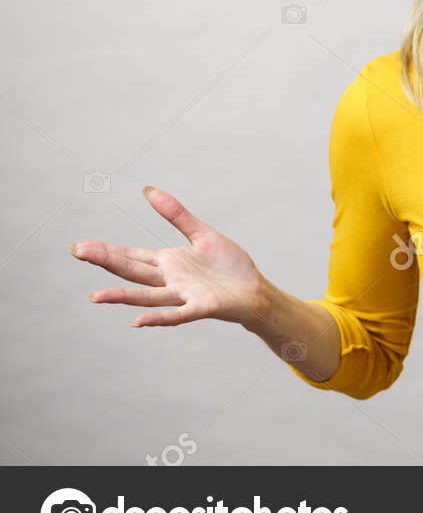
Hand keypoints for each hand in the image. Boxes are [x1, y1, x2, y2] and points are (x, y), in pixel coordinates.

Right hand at [71, 186, 270, 327]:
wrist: (255, 289)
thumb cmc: (228, 265)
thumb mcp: (202, 234)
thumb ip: (177, 215)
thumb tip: (149, 190)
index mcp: (168, 262)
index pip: (131, 256)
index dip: (106, 251)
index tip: (79, 247)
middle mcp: (169, 280)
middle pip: (132, 271)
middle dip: (106, 262)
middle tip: (78, 253)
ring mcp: (183, 295)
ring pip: (147, 297)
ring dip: (122, 297)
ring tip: (96, 296)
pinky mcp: (201, 307)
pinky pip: (176, 315)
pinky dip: (158, 318)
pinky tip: (137, 322)